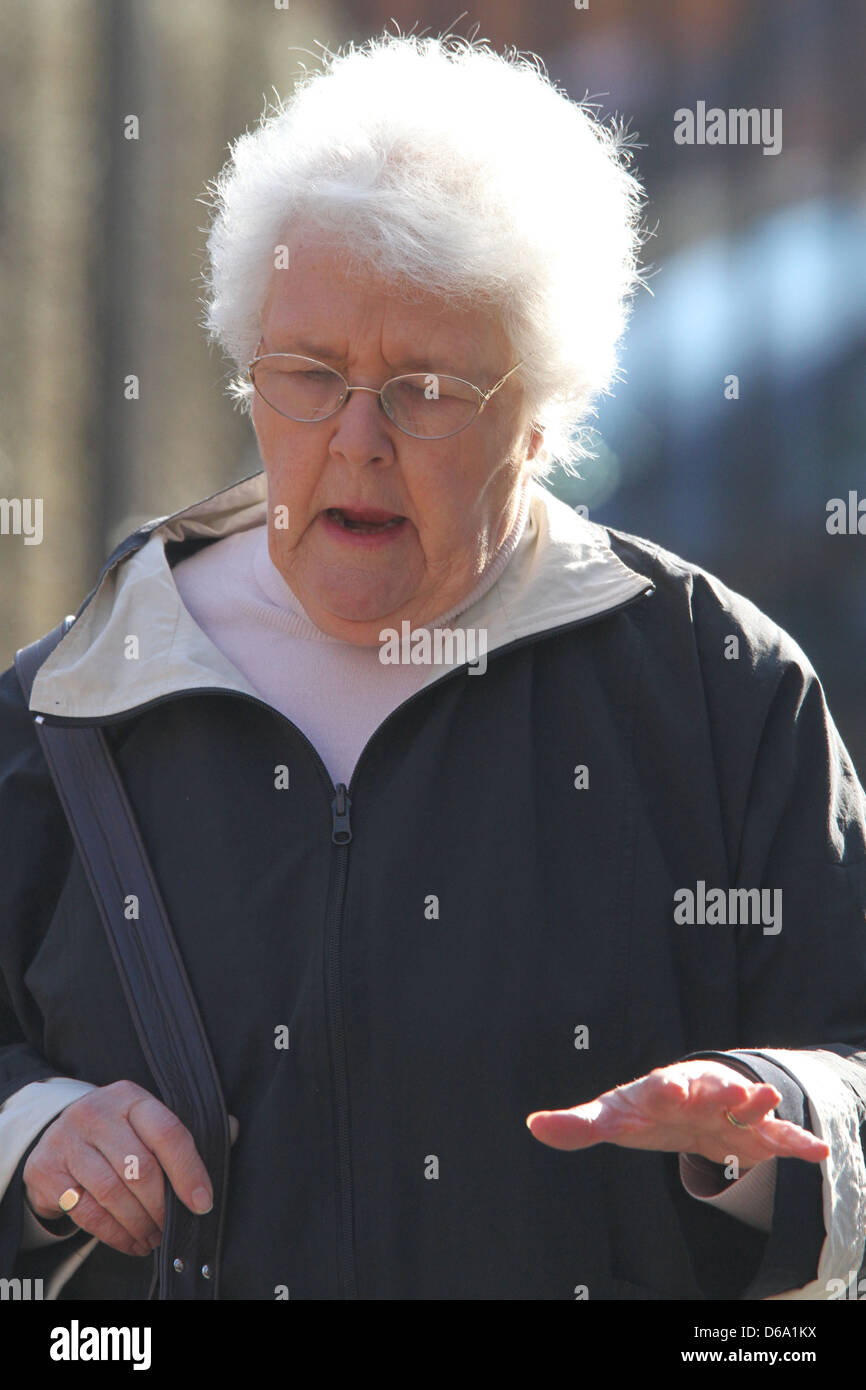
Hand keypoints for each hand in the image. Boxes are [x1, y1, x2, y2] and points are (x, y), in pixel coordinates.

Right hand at [23, 1080, 238, 1257]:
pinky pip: (86, 1213)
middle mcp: (96, 1113)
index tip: (202, 1203)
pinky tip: (131, 1241)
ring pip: (112, 1193)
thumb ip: (185, 1128)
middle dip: (162, 1206)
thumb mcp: (146, 1119)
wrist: (56, 1133)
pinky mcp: (47, 1171)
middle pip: (139, 1168)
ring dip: (140, 1224)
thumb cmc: (116, 1130)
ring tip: (154, 1237)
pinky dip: (114, 1234)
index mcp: (130, 1097)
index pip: (168, 1132)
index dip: (189, 1171)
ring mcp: (67, 1141)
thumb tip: (232, 1131)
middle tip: (173, 1226)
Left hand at [526, 1060, 829, 1172]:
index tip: (669, 1088)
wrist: (684, 1100)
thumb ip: (578, 1124)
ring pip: (747, 1107)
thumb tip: (533, 1125)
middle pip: (711, 1090)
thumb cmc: (644, 1108)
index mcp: (662, 1088)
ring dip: (759, 1103)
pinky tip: (816, 1152)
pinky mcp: (752, 1133)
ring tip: (772, 1101)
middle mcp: (699, 1093)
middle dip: (723, 1090)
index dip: (665, 1088)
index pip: (661, 1085)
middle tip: (740, 1090)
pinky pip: (776, 1138)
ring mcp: (728, 1112)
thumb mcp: (613, 1116)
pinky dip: (795, 1143)